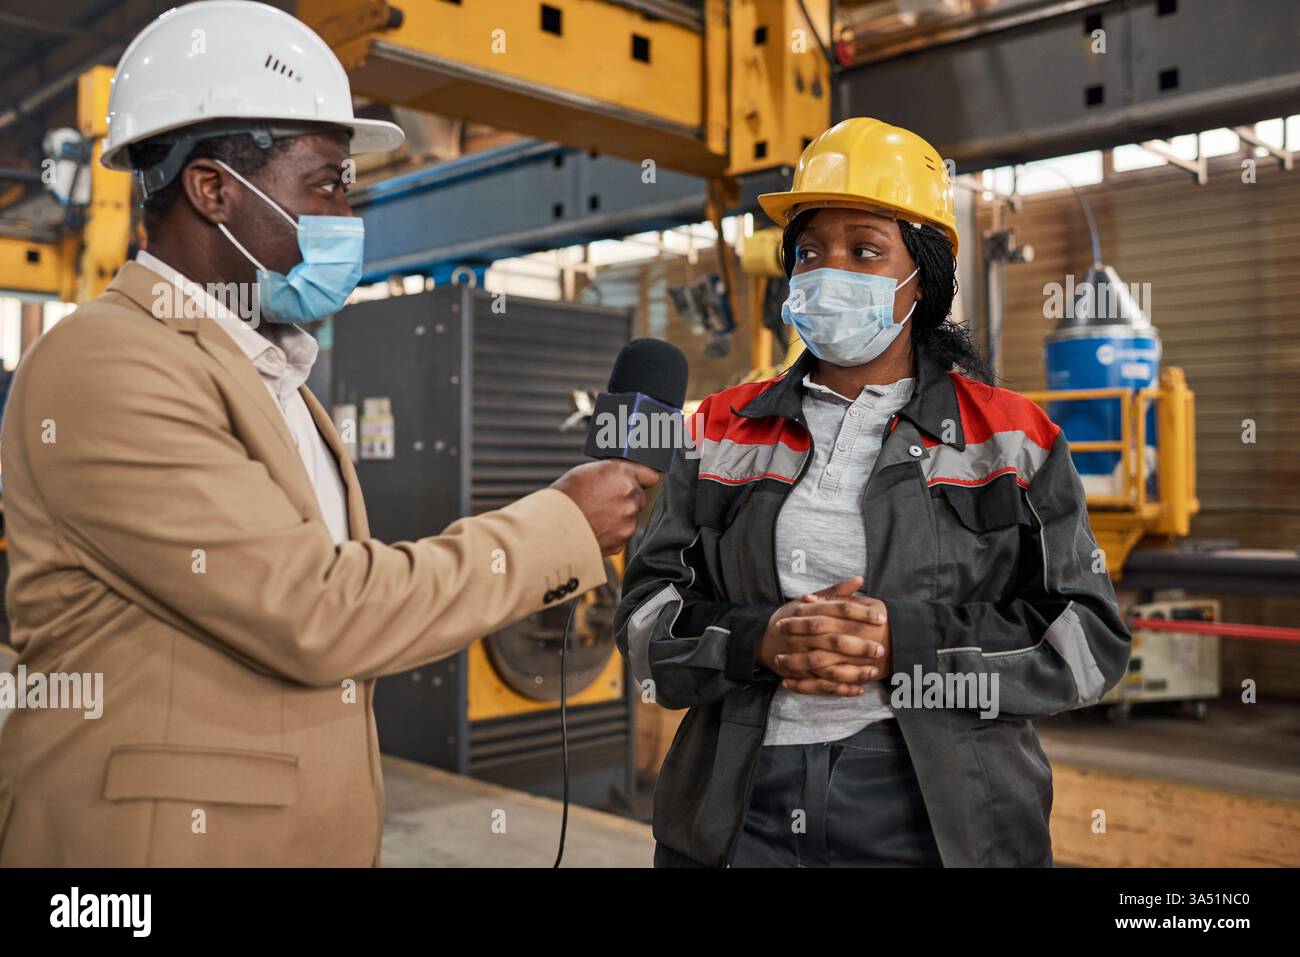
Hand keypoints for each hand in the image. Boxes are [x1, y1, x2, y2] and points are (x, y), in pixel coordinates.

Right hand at [551, 460, 658, 554]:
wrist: (553, 527)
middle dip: (626, 499)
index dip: (641, 479)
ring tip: (595, 516)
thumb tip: (622, 475)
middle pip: (638, 497)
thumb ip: (612, 473)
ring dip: (619, 517)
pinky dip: (612, 533)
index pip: (649, 475)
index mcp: (622, 474)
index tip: (638, 482)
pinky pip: (622, 534)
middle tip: (603, 502)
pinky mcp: (623, 539)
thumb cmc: (564, 498)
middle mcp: (630, 495)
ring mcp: (629, 519)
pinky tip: (595, 528)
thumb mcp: (586, 471)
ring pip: (630, 517)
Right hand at [757, 577, 881, 695]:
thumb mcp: (807, 601)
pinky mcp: (798, 673)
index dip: (861, 613)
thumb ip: (834, 592)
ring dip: (852, 671)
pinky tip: (858, 689)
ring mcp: (799, 655)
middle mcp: (803, 633)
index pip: (838, 610)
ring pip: (828, 665)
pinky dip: (839, 688)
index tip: (881, 618)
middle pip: (834, 638)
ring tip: (873, 672)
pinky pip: (820, 684)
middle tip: (881, 648)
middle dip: (859, 645)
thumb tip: (859, 580)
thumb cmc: (791, 618)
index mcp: (807, 611)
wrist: (762, 639)